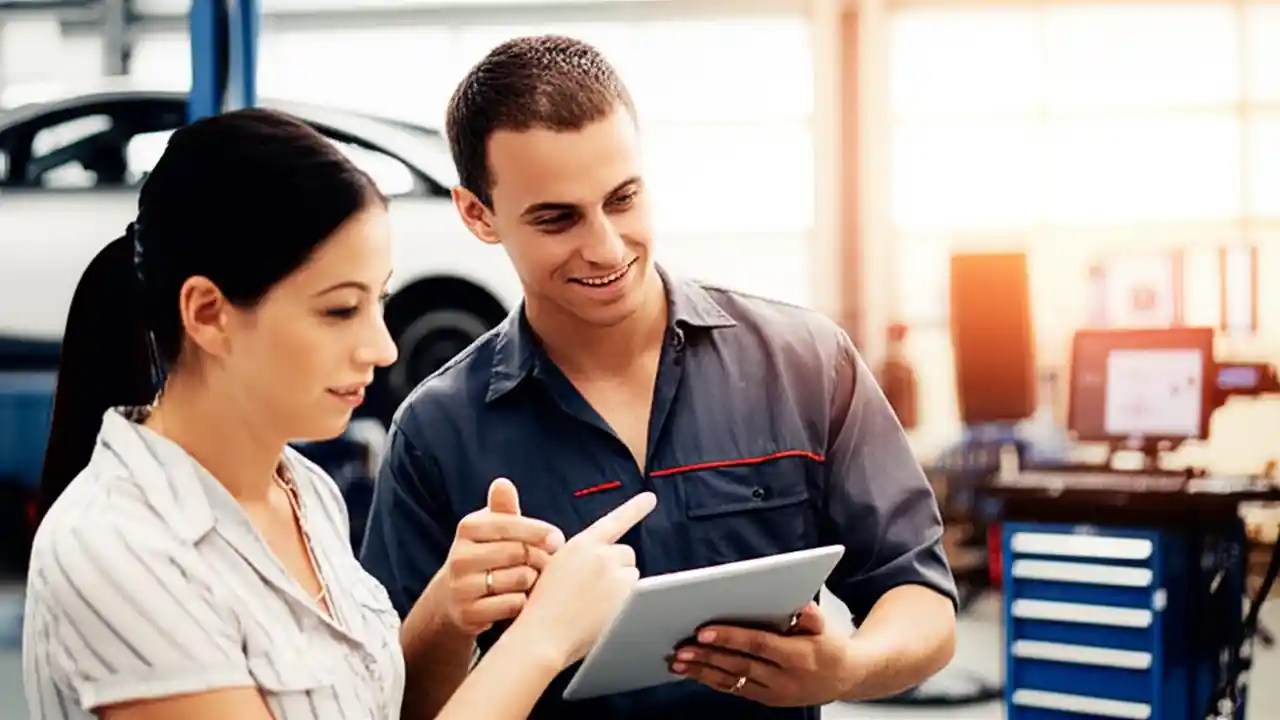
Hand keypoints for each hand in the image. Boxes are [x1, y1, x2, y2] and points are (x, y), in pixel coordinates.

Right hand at [434, 477, 565, 636]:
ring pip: (520, 579)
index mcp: (468, 527)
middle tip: (547, 563)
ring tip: (533, 579)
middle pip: (520, 553)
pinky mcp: (469, 614)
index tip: (558, 540)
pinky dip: (524, 602)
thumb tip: (503, 483)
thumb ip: (503, 508)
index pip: (513, 525)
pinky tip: (523, 599)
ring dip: (534, 581)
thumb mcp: (492, 528)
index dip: (540, 532)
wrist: (454, 597)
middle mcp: (460, 556)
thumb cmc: (486, 554)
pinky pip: (514, 605)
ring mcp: (462, 587)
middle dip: (541, 558)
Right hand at [515, 492, 656, 666]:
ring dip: (621, 586)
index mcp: (581, 545)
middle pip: (626, 554)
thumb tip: (600, 560)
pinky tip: (604, 616)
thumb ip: (579, 559)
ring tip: (595, 605)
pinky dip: (626, 603)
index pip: (614, 521)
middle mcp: (602, 556)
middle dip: (617, 568)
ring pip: (632, 575)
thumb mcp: (553, 569)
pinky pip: (637, 596)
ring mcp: (616, 577)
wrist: (541, 637)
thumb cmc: (541, 608)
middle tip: (595, 589)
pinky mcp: (627, 599)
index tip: (650, 498)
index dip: (634, 508)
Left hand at [670, 602, 856, 706]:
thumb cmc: (829, 646)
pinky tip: (694, 672)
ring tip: (678, 662)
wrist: (845, 677)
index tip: (704, 632)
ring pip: (733, 682)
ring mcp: (775, 694)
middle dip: (707, 657)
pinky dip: (713, 681)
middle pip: (739, 666)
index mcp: (799, 657)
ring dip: (703, 672)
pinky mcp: (767, 700)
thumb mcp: (826, 627)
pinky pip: (735, 690)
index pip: (759, 645)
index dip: (731, 639)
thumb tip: (801, 607)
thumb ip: (812, 617)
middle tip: (681, 648)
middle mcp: (785, 679)